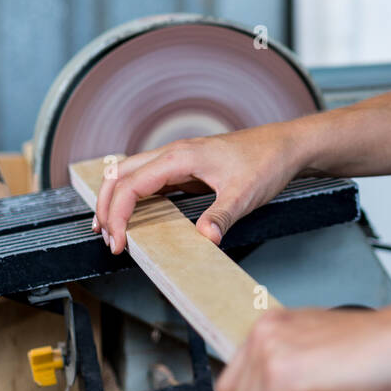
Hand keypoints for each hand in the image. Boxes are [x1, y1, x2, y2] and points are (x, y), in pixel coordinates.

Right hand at [91, 124, 300, 253]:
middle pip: (120, 175)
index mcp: (180, 157)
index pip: (131, 185)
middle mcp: (173, 154)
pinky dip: (132, 196)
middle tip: (107, 240)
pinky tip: (133, 215)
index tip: (119, 244)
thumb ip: (222, 216)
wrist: (284, 146)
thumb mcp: (245, 194)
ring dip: (114, 199)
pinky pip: (148, 179)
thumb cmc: (265, 162)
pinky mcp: (185, 167)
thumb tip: (205, 239)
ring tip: (110, 231)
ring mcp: (178, 159)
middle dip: (105, 206)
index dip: (117, 214)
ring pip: (130, 174)